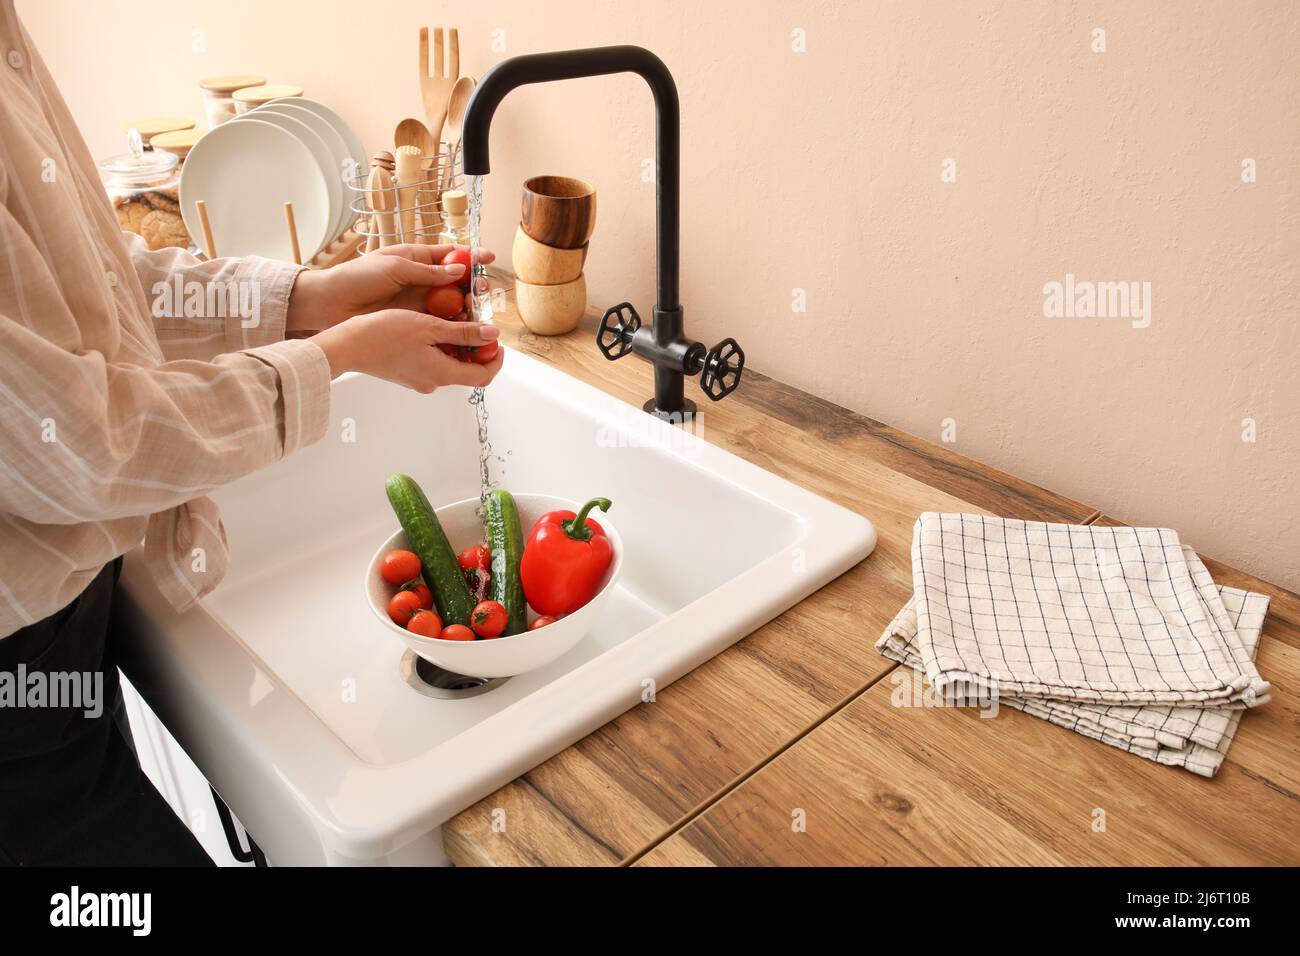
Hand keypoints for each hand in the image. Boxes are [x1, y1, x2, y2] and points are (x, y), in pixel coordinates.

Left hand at [286, 244, 495, 331]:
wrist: (330, 303)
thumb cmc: (357, 277)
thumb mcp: (393, 267)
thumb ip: (427, 271)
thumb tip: (458, 270)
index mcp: (417, 259)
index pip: (451, 255)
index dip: (472, 256)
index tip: (489, 258)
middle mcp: (422, 281)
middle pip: (457, 283)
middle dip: (473, 287)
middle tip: (482, 293)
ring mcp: (419, 302)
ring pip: (452, 305)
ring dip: (466, 309)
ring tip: (477, 313)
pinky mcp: (414, 322)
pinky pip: (440, 323)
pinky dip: (453, 326)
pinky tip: (463, 329)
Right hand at [311, 309, 503, 391]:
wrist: (346, 345)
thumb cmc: (383, 334)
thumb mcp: (429, 326)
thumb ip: (463, 332)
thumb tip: (492, 334)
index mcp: (442, 374)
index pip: (483, 376)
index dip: (496, 360)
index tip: (498, 342)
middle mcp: (432, 382)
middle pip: (467, 369)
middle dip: (476, 347)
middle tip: (475, 322)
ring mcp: (419, 379)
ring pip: (449, 363)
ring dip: (457, 344)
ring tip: (453, 318)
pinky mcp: (407, 373)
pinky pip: (432, 361)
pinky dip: (440, 346)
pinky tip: (432, 326)